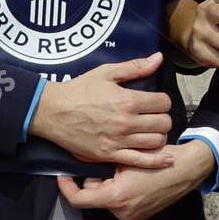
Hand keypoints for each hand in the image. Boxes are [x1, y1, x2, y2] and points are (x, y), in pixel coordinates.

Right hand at [28, 53, 174, 168]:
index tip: (155, 102)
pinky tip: (166, 158)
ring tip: (151, 131)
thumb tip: (158, 58)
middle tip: (154, 117)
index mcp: (128, 100)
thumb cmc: (78, 90)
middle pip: (164, 123)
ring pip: (156, 142)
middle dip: (162, 118)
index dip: (162, 101)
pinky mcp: (110, 155)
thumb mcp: (106, 72)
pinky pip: (141, 161)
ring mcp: (119, 140)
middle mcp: (126, 122)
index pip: (163, 103)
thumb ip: (135, 67)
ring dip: (159, 136)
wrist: (52, 111)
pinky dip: (156, 160)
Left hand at [55, 140, 216, 219]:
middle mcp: (122, 211)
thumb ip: (103, 161)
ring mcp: (132, 216)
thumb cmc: (160, 159)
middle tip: (107, 164)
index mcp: (116, 197)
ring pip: (107, 199)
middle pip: (94, 197)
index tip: (63, 176)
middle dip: (95, 180)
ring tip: (123, 169)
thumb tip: (82, 160)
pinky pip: (120, 203)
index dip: (67, 187)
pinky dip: (120, 191)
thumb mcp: (128, 155)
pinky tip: (132, 178)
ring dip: (108, 185)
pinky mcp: (140, 215)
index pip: (79, 199)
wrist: (187, 169)